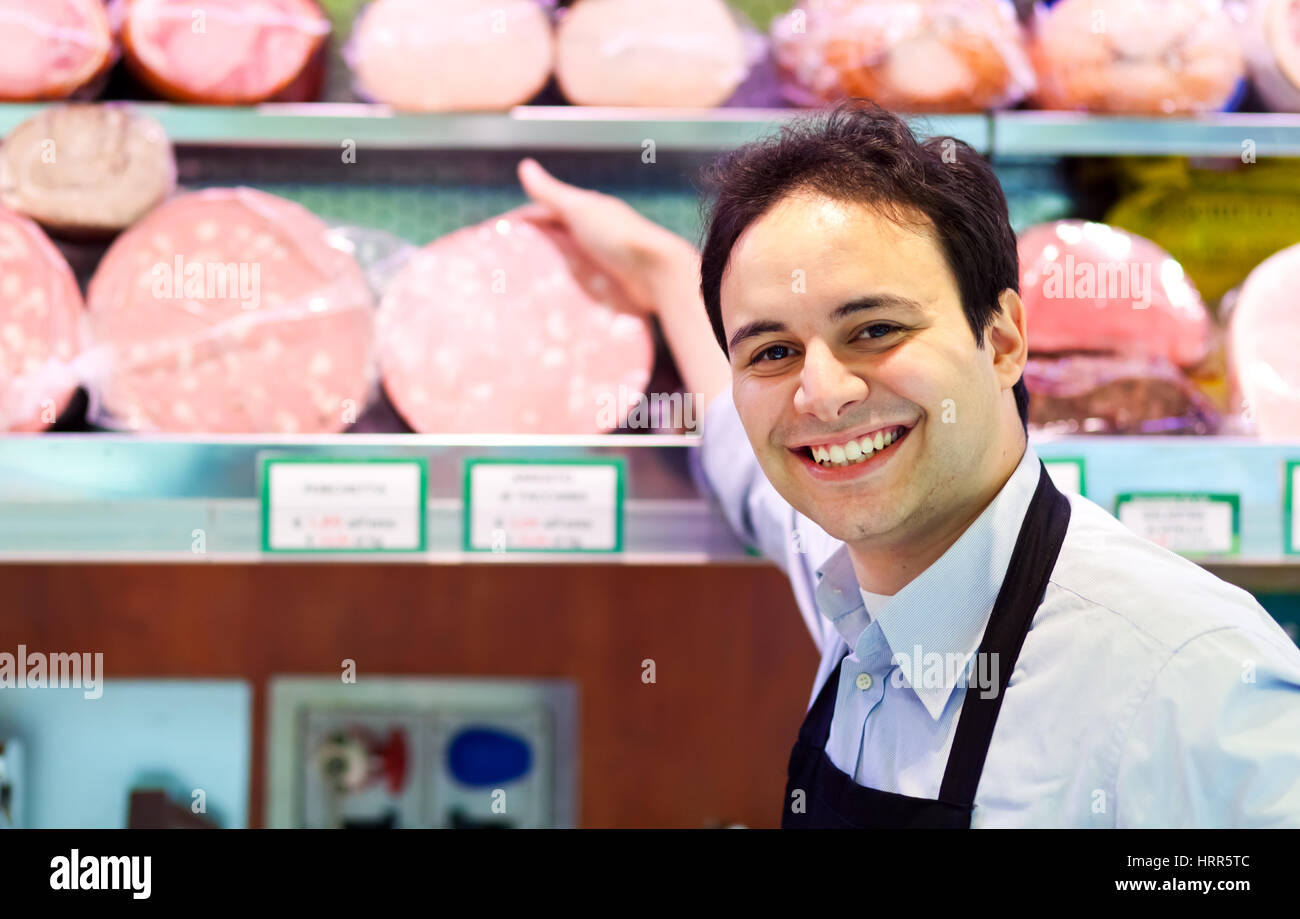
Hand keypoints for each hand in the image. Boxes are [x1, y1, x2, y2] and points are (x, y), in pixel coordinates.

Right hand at [515, 158, 693, 315]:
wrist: (658, 272)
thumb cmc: (618, 236)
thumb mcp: (579, 209)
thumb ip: (551, 191)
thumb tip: (523, 165)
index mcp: (587, 210)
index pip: (545, 211)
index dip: (521, 221)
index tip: (495, 236)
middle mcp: (596, 231)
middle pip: (556, 237)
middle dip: (531, 247)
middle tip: (501, 266)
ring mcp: (604, 257)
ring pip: (567, 261)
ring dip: (547, 270)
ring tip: (520, 288)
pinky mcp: (611, 282)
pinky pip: (581, 283)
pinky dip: (565, 287)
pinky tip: (552, 301)